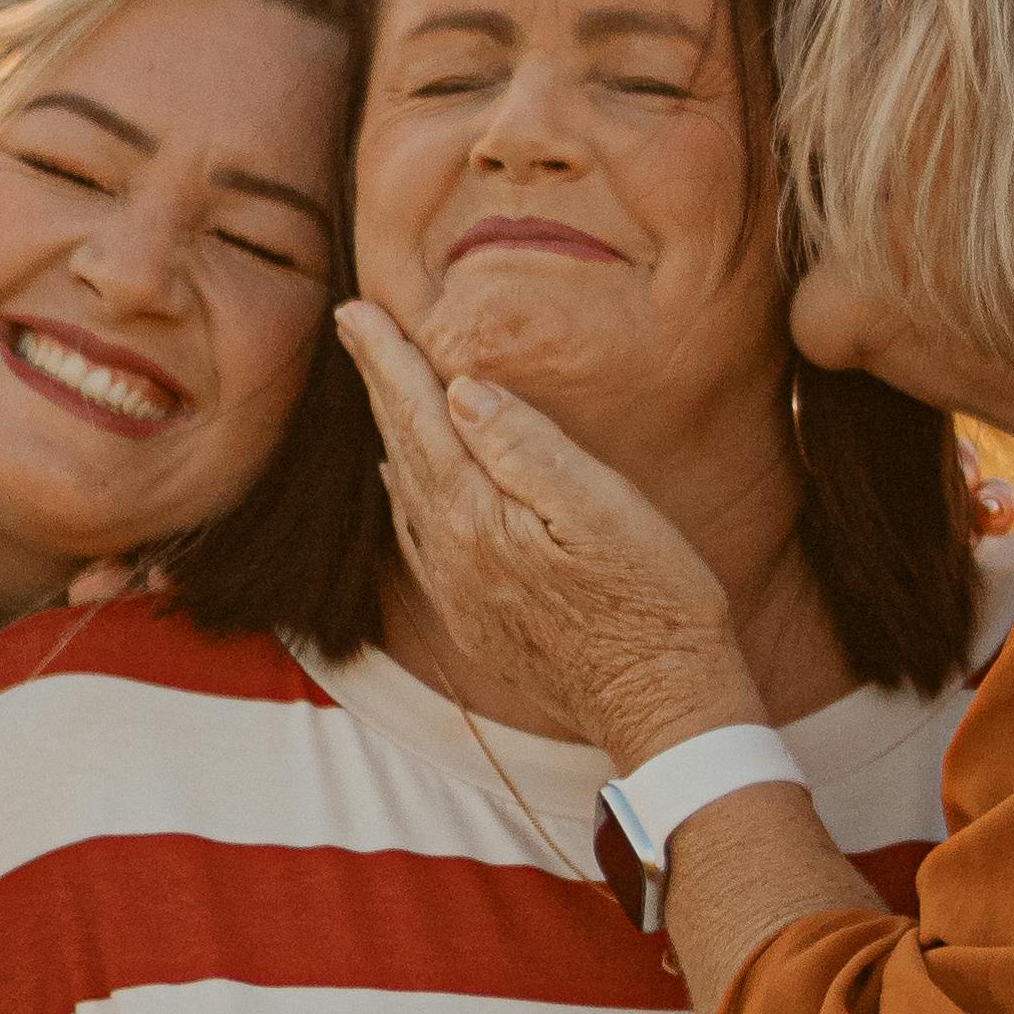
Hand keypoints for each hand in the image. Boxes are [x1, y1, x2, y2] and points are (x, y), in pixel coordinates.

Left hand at [337, 305, 753, 768]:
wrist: (662, 704)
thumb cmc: (653, 599)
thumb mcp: (604, 509)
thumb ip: (528, 449)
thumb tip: (461, 393)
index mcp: (477, 517)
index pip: (419, 417)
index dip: (388, 359)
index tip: (356, 309)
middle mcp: (451, 557)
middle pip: (402, 449)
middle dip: (378, 382)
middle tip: (351, 324)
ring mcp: (458, 594)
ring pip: (408, 495)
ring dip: (389, 434)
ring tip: (377, 384)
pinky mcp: (475, 621)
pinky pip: (419, 543)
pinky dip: (406, 498)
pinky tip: (404, 482)